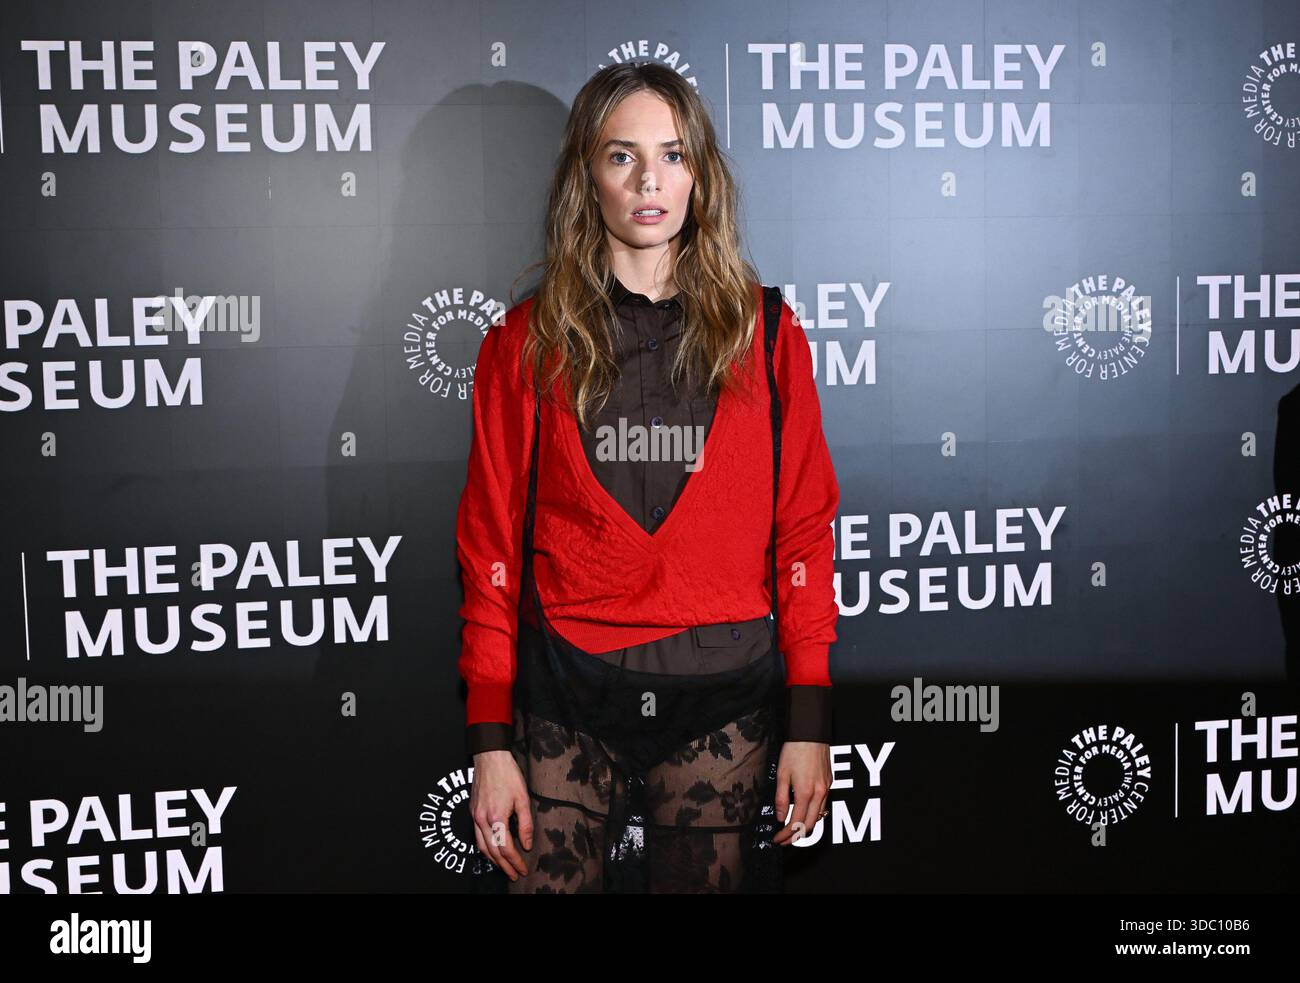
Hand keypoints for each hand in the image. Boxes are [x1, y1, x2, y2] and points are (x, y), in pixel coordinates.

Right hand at [469, 749, 532, 879]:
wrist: (490, 758)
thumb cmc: (508, 775)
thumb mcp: (523, 798)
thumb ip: (525, 824)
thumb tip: (526, 845)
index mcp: (496, 817)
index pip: (506, 848)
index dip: (515, 861)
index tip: (523, 870)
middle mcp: (482, 820)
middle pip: (493, 851)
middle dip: (505, 866)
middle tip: (515, 875)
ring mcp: (475, 816)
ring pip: (482, 847)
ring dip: (493, 861)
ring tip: (505, 868)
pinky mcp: (472, 812)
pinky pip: (477, 837)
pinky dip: (485, 848)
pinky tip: (492, 852)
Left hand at [772, 740, 830, 845]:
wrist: (811, 733)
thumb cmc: (795, 750)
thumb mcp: (782, 774)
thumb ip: (780, 798)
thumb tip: (779, 816)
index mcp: (805, 792)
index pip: (795, 822)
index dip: (785, 834)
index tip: (777, 839)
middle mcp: (818, 793)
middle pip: (809, 825)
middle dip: (795, 837)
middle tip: (784, 840)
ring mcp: (826, 789)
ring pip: (818, 817)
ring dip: (805, 827)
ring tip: (792, 830)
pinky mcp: (829, 784)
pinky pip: (823, 806)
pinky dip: (813, 815)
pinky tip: (804, 813)